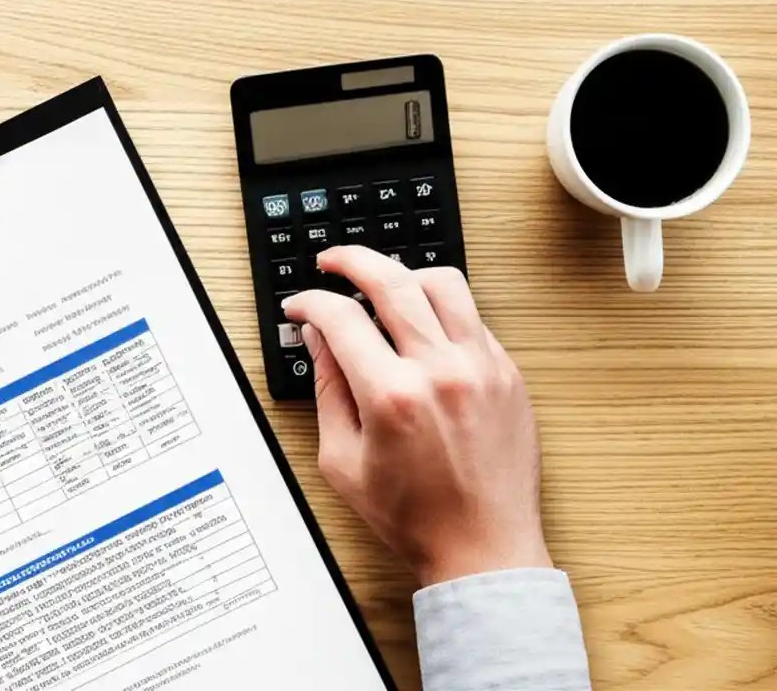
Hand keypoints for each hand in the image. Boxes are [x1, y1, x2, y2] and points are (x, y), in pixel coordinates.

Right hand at [283, 247, 550, 586]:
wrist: (482, 547)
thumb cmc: (414, 516)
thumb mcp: (343, 460)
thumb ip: (328, 390)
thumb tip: (319, 339)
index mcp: (393, 395)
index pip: (341, 317)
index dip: (310, 302)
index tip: (301, 306)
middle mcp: (442, 371)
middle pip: (392, 279)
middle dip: (351, 260)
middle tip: (332, 261)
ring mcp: (482, 367)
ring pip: (443, 283)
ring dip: (404, 274)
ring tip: (383, 284)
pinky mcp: (508, 374)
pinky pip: (473, 318)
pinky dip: (442, 311)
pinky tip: (423, 328)